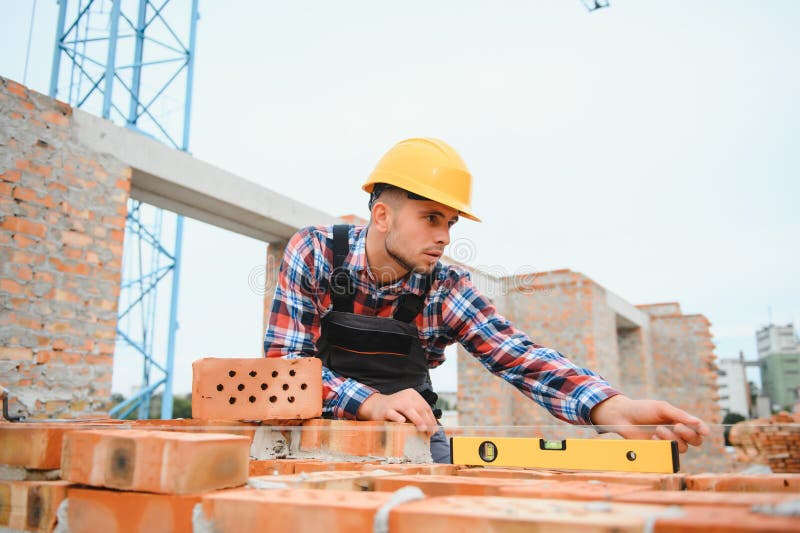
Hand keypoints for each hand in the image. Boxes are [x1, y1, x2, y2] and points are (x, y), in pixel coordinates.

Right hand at [356, 388, 437, 436]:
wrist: (376, 406)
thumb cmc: (396, 410)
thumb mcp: (409, 408)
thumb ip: (419, 415)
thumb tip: (434, 428)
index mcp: (412, 395)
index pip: (425, 407)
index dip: (431, 418)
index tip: (434, 430)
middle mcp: (404, 397)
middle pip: (419, 408)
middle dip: (427, 421)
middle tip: (430, 432)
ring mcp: (394, 403)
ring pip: (408, 410)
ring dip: (417, 420)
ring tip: (423, 428)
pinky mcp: (385, 410)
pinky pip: (393, 414)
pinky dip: (398, 418)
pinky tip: (403, 422)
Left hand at [589, 395, 709, 452]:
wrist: (623, 416)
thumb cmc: (642, 409)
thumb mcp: (661, 408)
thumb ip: (679, 415)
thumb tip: (697, 422)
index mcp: (680, 421)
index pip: (698, 429)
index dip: (703, 430)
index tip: (704, 431)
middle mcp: (677, 433)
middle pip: (696, 441)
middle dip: (688, 434)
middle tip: (676, 426)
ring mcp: (668, 443)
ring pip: (682, 448)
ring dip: (672, 438)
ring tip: (658, 430)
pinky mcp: (658, 451)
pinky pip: (668, 453)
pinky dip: (662, 445)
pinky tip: (653, 437)